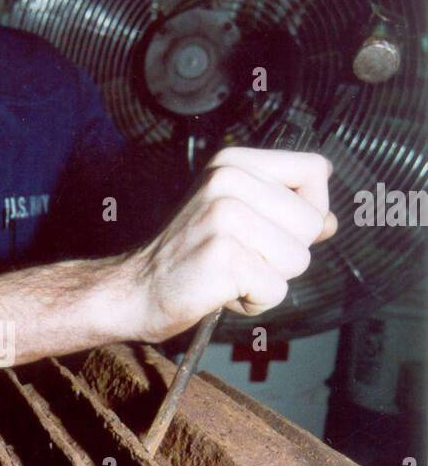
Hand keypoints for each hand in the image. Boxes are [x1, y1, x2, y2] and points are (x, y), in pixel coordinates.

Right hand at [123, 147, 336, 341]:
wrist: (134, 290)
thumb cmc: (188, 257)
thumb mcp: (234, 217)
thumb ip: (284, 213)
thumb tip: (329, 221)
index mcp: (233, 163)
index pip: (315, 170)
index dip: (310, 207)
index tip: (275, 228)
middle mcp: (229, 181)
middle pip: (312, 221)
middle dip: (287, 253)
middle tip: (242, 256)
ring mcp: (224, 217)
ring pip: (298, 259)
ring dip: (269, 279)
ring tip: (230, 274)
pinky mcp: (223, 256)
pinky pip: (276, 290)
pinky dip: (254, 302)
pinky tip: (222, 292)